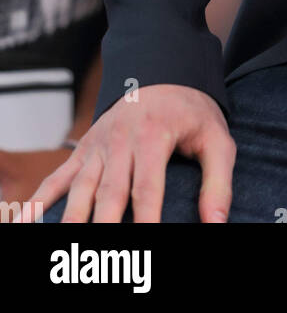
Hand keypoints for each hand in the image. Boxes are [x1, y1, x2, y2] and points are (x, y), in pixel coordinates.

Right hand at [13, 84, 234, 223]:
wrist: (164, 72)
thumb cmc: (193, 113)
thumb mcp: (217, 139)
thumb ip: (218, 182)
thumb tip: (216, 225)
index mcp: (153, 136)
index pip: (147, 186)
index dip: (146, 219)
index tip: (147, 243)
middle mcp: (120, 141)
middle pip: (109, 192)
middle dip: (105, 226)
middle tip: (100, 257)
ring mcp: (97, 146)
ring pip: (80, 189)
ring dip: (72, 219)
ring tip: (67, 245)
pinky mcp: (83, 150)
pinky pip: (57, 177)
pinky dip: (39, 201)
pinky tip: (24, 223)